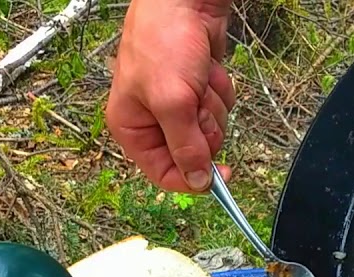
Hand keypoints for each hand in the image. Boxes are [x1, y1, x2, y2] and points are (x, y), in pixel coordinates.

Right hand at [106, 0, 235, 192]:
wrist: (185, 0)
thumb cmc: (164, 41)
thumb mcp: (173, 101)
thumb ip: (186, 146)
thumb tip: (197, 182)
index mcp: (133, 129)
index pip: (164, 174)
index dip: (192, 178)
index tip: (219, 175)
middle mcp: (153, 121)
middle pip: (194, 153)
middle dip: (204, 127)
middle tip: (195, 101)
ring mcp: (178, 104)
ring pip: (211, 130)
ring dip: (213, 105)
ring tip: (199, 79)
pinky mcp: (199, 90)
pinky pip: (220, 107)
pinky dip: (221, 90)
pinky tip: (209, 70)